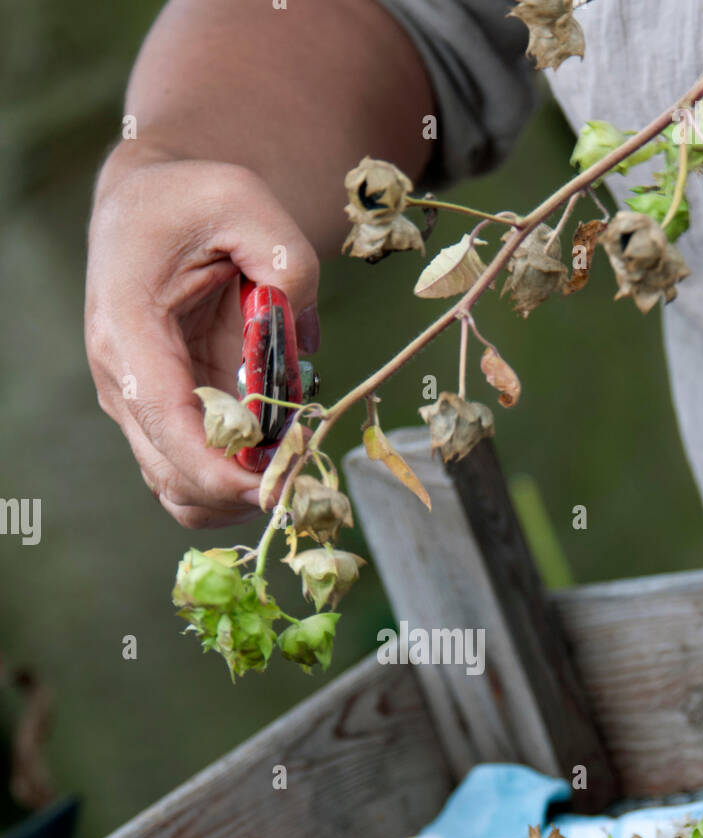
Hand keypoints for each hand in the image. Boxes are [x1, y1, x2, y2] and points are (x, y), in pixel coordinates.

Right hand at [85, 147, 319, 527]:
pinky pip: (192, 475)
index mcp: (128, 330)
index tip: (276, 483)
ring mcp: (138, 406)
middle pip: (173, 476)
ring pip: (179, 491)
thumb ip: (285, 257)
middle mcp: (121, 380)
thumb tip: (303, 337)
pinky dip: (232, 484)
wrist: (149, 206)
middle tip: (301, 472)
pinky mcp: (162, 417)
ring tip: (289, 469)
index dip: (220, 470)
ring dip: (236, 497)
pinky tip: (272, 461)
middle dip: (239, 490)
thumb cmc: (189, 200)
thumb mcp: (242, 198)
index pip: (166, 424)